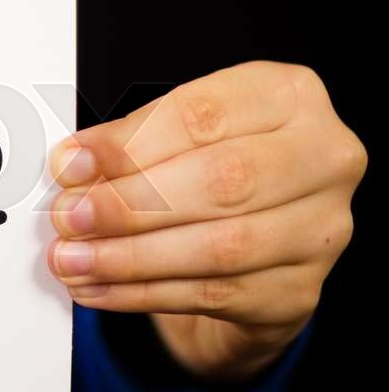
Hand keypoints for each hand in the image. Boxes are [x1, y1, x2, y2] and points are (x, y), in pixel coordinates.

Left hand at [45, 61, 365, 382]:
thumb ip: (129, 146)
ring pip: (220, 246)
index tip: (70, 165)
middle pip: (222, 180)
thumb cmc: (209, 172)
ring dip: (129, 257)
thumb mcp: (173, 138)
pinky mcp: (300, 290)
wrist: (257, 246)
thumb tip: (74, 167)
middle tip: (69, 217)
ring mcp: (320, 228)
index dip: (128, 145)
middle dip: (130, 203)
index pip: (202, 116)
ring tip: (71, 259)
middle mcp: (323, 158)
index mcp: (288, 96)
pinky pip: (213, 295)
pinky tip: (97, 288)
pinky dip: (143, 293)